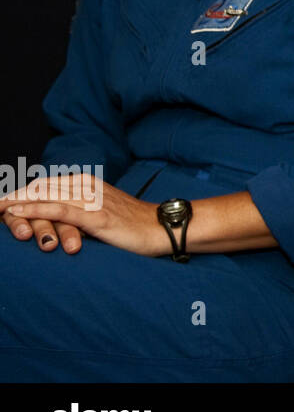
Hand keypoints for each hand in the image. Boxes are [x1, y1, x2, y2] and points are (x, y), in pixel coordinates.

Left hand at [0, 172, 164, 256]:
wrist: (160, 228)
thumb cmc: (132, 224)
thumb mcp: (101, 210)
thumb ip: (79, 207)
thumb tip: (54, 214)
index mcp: (87, 182)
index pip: (45, 184)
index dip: (19, 192)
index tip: (0, 201)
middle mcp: (86, 186)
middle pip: (39, 187)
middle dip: (12, 195)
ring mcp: (91, 199)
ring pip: (44, 195)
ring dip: (15, 201)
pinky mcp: (96, 215)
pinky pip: (59, 209)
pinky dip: (35, 208)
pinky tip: (16, 210)